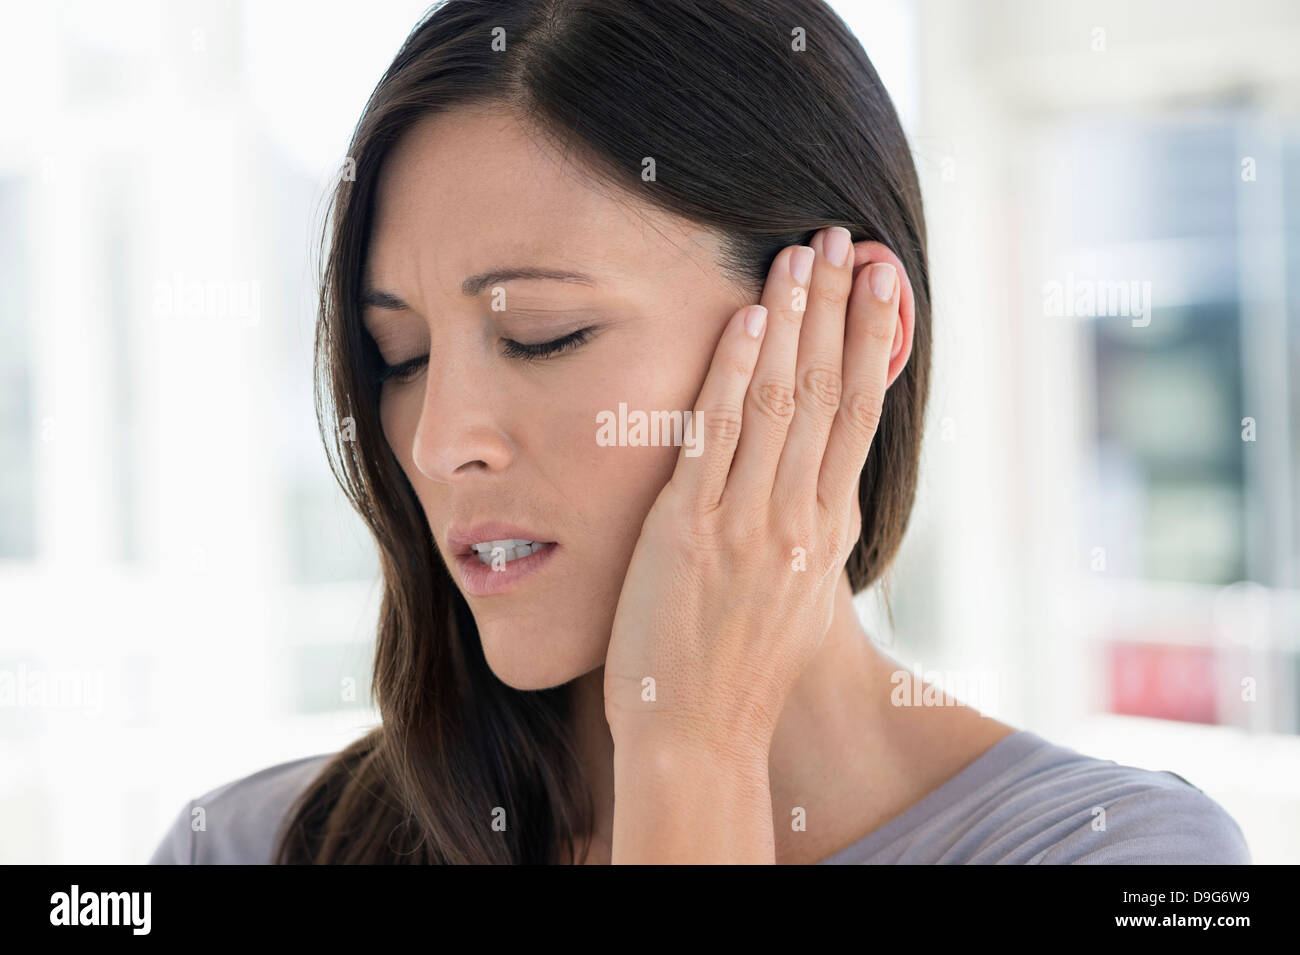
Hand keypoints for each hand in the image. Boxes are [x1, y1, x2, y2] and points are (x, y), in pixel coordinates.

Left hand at [603, 226, 904, 759]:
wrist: (701, 736)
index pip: (861, 415)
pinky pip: (718, 437)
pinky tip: (748, 319)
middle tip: (847, 236)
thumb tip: (822, 475)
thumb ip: (811, 526)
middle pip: (829, 393)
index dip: (873, 341)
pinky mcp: (693, 532)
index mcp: (828, 529)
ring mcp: (751, 523)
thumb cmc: (741, 666)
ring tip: (803, 252)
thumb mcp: (798, 592)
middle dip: (839, 309)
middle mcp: (802, 519)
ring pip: (781, 403)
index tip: (883, 280)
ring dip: (794, 320)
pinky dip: (734, 373)